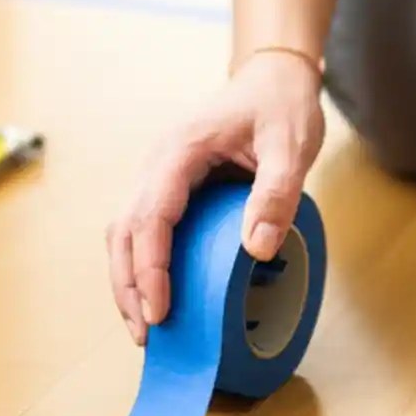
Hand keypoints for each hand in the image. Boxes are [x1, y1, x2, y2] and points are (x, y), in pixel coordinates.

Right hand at [107, 49, 325, 344]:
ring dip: (128, 281)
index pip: (151, 217)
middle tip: (146, 335)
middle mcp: (156, 165)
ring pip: (123, 234)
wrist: (272, 79)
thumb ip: (276, 194)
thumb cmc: (281, 109)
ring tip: (145, 328)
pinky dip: (141, 267)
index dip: (150, 269)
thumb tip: (256, 248)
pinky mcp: (165, 190)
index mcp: (179, 152)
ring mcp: (156, 177)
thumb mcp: (291, 147)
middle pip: (123, 231)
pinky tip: (156, 298)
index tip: (160, 312)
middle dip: (129, 286)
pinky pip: (141, 232)